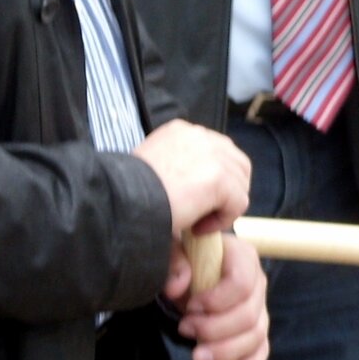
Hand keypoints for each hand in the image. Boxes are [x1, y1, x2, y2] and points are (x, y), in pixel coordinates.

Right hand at [135, 120, 249, 237]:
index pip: (218, 152)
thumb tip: (201, 188)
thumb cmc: (127, 195)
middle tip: (201, 215)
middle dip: (227, 192)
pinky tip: (197, 228)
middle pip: (237, 164)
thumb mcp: (154, 172)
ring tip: (196, 223)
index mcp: (182, 131)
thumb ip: (181, 170)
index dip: (213, 182)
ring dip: (223, 207)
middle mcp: (200, 135)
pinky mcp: (219, 178)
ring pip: (240, 184)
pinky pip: (238, 202)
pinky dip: (223, 220)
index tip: (192, 203)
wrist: (118, 203)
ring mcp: (212, 154)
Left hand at [165, 235, 270, 359]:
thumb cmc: (185, 258)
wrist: (189, 272)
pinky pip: (261, 350)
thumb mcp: (174, 251)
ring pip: (255, 335)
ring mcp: (259, 307)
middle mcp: (257, 281)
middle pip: (248, 314)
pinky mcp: (255, 329)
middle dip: (214, 330)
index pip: (242, 283)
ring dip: (225, 351)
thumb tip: (177, 287)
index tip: (190, 306)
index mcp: (243, 257)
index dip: (216, 301)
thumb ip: (174, 262)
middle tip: (184, 329)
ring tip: (196, 355)